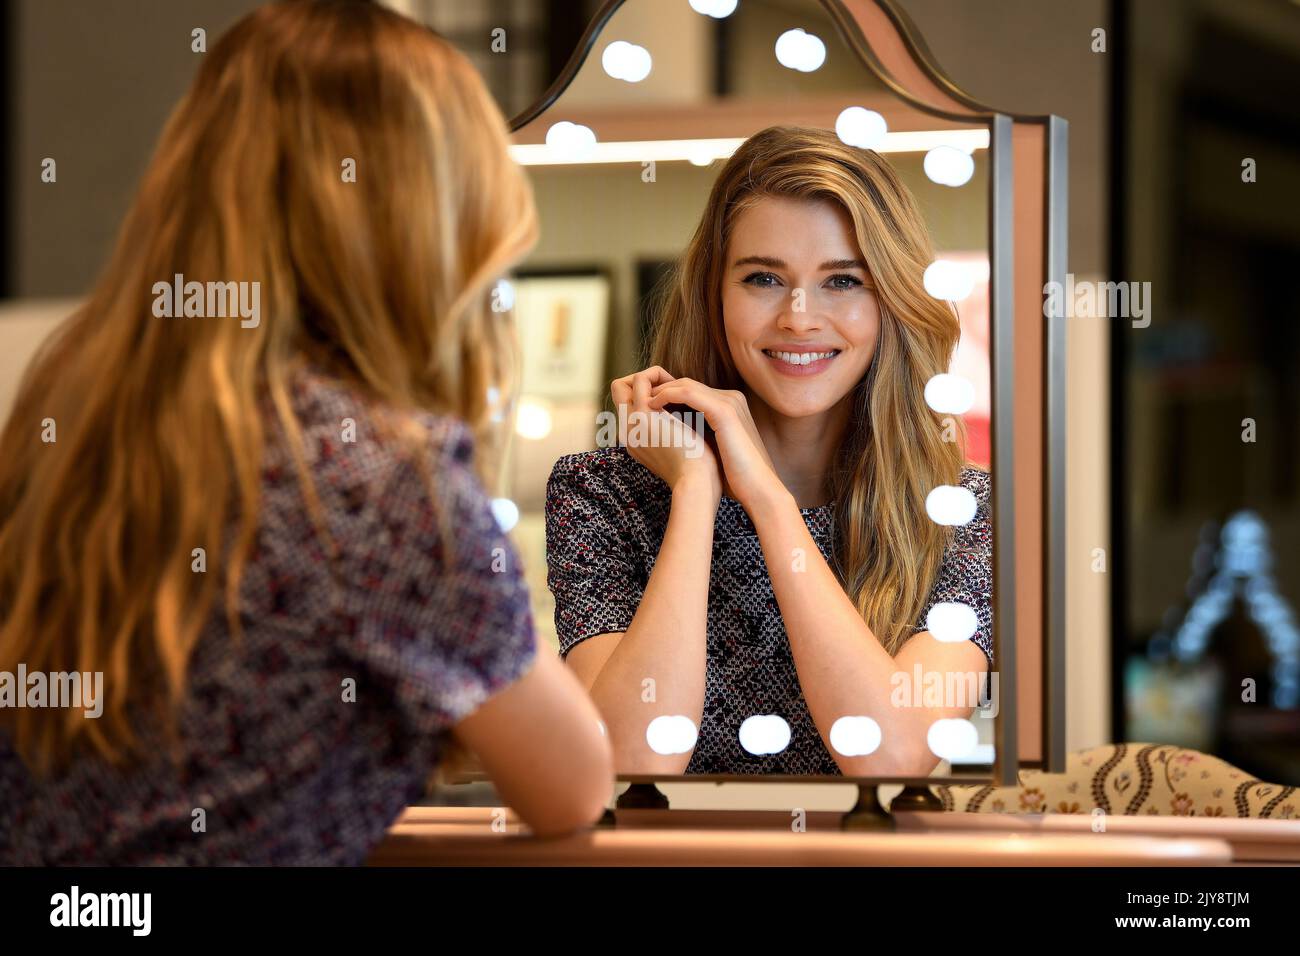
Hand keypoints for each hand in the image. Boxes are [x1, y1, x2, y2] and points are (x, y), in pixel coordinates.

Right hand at [611, 366, 721, 501]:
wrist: (697, 484)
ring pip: (624, 382)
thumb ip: (674, 429)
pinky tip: (681, 388)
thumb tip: (682, 411)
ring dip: (651, 376)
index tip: (673, 397)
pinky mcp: (644, 415)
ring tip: (676, 388)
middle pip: (619, 392)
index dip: (647, 393)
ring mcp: (632, 423)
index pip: (627, 405)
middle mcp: (627, 431)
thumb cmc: (697, 470)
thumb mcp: (681, 446)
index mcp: (635, 441)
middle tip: (673, 389)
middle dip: (645, 382)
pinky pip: (640, 379)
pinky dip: (659, 375)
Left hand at [646, 378, 785, 510]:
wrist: (759, 489)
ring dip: (659, 391)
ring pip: (684, 384)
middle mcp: (730, 398)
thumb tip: (673, 439)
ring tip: (640, 403)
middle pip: (686, 383)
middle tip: (637, 401)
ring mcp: (728, 401)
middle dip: (659, 390)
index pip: (691, 391)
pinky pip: (687, 392)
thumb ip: (698, 437)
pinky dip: (666, 396)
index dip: (666, 397)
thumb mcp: (714, 450)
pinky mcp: (724, 410)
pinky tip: (651, 406)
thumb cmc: (736, 478)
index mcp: (728, 407)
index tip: (644, 409)